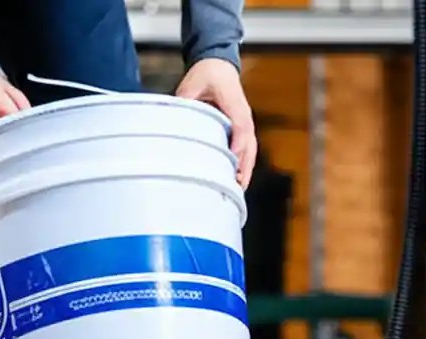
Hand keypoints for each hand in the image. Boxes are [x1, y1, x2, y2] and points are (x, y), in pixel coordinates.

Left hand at [175, 58, 256, 188]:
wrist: (218, 63)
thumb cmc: (207, 73)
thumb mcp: (192, 82)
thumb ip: (185, 99)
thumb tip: (174, 117)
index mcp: (234, 103)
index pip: (240, 126)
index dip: (238, 145)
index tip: (234, 163)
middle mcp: (244, 115)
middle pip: (250, 144)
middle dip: (245, 165)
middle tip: (237, 186)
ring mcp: (244, 121)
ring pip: (251, 148)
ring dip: (246, 168)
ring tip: (239, 188)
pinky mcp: (240, 126)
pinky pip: (246, 147)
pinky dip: (244, 162)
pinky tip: (238, 177)